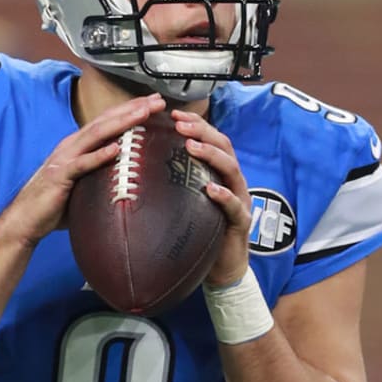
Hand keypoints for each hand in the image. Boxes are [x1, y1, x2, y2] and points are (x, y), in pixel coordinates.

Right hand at [0, 93, 165, 245]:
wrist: (25, 219)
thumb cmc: (56, 202)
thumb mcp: (85, 182)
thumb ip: (103, 174)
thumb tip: (130, 177)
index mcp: (79, 146)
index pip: (108, 121)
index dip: (130, 109)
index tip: (153, 102)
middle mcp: (72, 146)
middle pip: (105, 121)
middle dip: (132, 108)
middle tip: (157, 100)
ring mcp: (65, 159)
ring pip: (96, 135)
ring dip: (121, 122)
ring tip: (142, 113)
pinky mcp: (60, 176)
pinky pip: (82, 164)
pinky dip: (99, 155)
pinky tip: (116, 149)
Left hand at [171, 109, 252, 287]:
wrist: (223, 268)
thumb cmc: (203, 232)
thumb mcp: (187, 201)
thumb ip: (176, 183)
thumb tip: (140, 165)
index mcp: (220, 173)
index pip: (211, 140)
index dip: (195, 124)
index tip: (173, 114)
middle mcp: (233, 181)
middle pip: (224, 146)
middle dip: (202, 131)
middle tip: (180, 124)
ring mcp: (240, 200)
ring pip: (231, 169)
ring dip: (211, 155)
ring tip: (191, 147)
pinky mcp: (241, 222)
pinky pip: (235, 206)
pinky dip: (224, 196)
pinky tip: (210, 190)